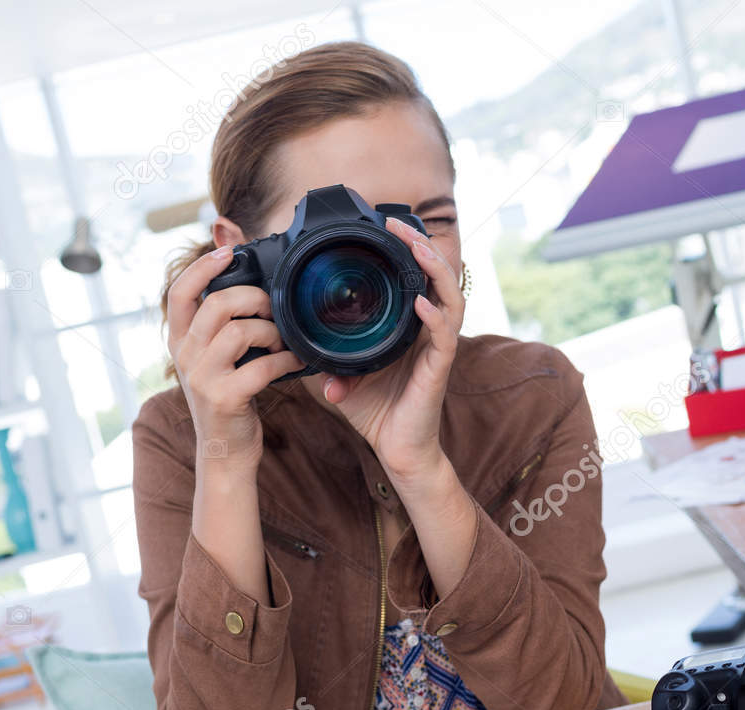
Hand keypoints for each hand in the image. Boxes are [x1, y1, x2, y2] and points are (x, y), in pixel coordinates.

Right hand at [165, 245, 305, 471]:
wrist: (224, 455)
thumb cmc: (230, 400)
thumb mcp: (215, 362)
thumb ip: (221, 330)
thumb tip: (252, 290)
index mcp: (180, 342)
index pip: (178, 293)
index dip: (201, 267)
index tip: (227, 252)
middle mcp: (185, 357)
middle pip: (216, 304)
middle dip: (254, 299)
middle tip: (274, 310)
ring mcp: (202, 378)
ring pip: (240, 331)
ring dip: (272, 331)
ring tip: (284, 342)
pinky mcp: (225, 398)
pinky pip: (262, 366)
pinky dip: (286, 361)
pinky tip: (296, 363)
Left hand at [318, 217, 463, 485]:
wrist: (396, 450)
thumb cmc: (377, 412)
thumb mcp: (342, 374)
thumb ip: (324, 355)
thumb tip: (293, 341)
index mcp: (409, 328)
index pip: (416, 278)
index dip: (408, 249)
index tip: (386, 225)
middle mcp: (428, 332)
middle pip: (439, 277)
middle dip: (423, 245)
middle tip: (401, 223)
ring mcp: (436, 349)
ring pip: (450, 298)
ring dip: (435, 270)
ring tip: (418, 248)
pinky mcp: (439, 370)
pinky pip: (444, 337)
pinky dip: (434, 317)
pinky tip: (421, 303)